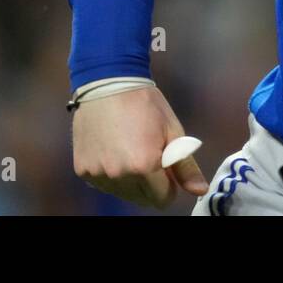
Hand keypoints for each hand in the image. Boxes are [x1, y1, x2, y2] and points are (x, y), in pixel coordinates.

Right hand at [72, 84, 208, 208]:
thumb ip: (185, 166)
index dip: (170, 185)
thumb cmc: (146, 104)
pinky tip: (112, 150)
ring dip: (131, 181)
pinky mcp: (82, 170)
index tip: (168, 168)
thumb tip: (200, 191)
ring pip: (123, 193)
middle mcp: (119, 176)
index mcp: (145, 166)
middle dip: (152, 185)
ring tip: (130, 150)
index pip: (163, 199)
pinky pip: (103, 183)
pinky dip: (111, 174)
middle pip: (143, 199)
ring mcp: (98, 174)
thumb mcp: (173, 131)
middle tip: (149, 155)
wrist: (108, 83)